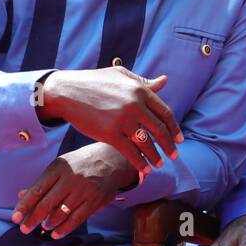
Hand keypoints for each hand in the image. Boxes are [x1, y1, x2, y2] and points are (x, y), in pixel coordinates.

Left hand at [11, 143, 137, 237]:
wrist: (111, 160)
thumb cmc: (80, 164)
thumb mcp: (60, 167)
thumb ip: (42, 182)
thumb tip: (21, 196)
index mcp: (59, 167)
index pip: (37, 189)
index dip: (24, 205)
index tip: (15, 218)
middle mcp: (71, 178)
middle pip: (47, 203)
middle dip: (33, 218)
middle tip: (24, 229)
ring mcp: (84, 190)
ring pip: (62, 212)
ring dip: (50, 223)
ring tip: (45, 226)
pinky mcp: (95, 200)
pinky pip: (77, 219)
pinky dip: (65, 228)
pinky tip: (56, 233)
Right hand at [38, 66, 182, 175]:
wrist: (66, 91)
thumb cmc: (94, 82)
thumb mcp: (121, 76)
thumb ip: (144, 82)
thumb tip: (165, 81)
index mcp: (140, 90)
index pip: (165, 113)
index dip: (175, 129)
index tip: (179, 140)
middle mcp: (134, 105)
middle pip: (160, 130)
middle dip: (169, 146)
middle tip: (174, 155)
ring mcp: (122, 120)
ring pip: (146, 143)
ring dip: (156, 157)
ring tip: (160, 164)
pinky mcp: (109, 134)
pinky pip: (130, 152)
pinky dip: (140, 163)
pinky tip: (145, 169)